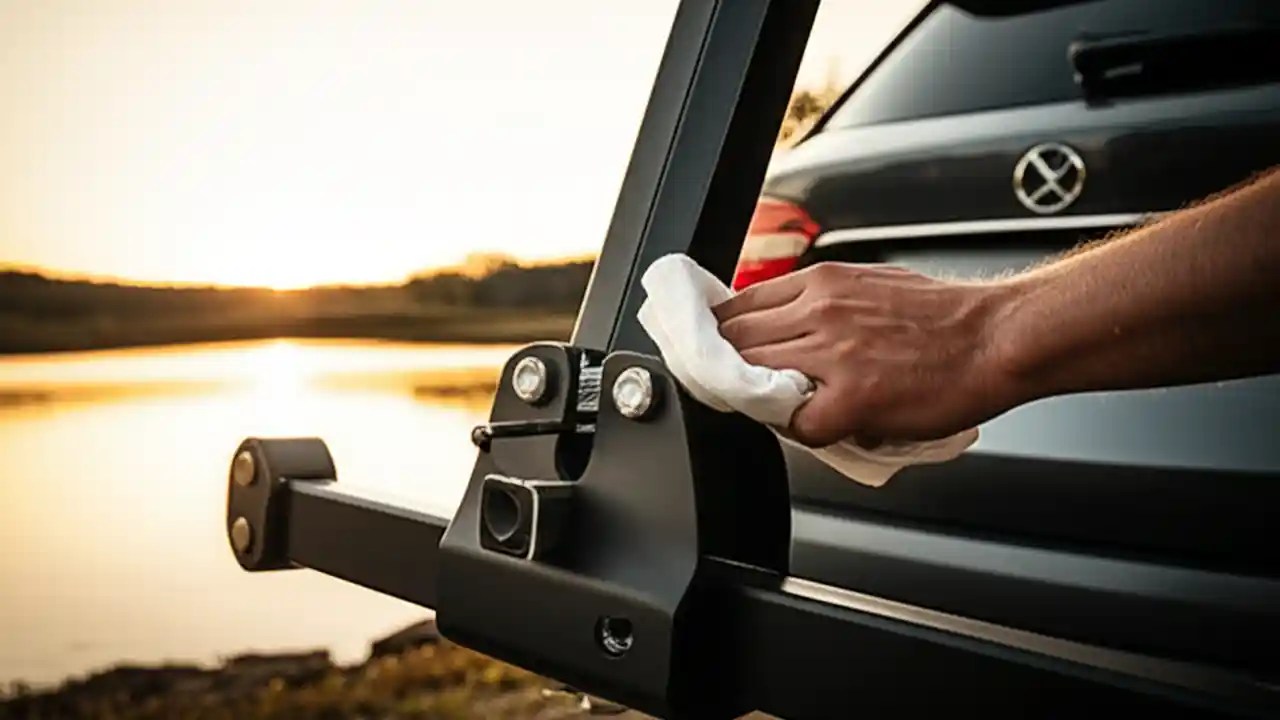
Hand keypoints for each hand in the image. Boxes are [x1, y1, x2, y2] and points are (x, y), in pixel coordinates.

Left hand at [713, 262, 1020, 446]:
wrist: (998, 337)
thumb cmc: (945, 315)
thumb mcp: (869, 283)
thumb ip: (820, 301)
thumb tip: (781, 323)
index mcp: (821, 282)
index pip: (738, 306)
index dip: (721, 337)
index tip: (718, 354)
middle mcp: (820, 311)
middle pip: (735, 343)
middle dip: (726, 369)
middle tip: (737, 390)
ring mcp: (834, 355)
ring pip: (754, 379)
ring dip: (758, 400)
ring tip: (781, 408)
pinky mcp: (853, 398)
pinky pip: (797, 424)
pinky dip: (802, 431)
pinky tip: (823, 426)